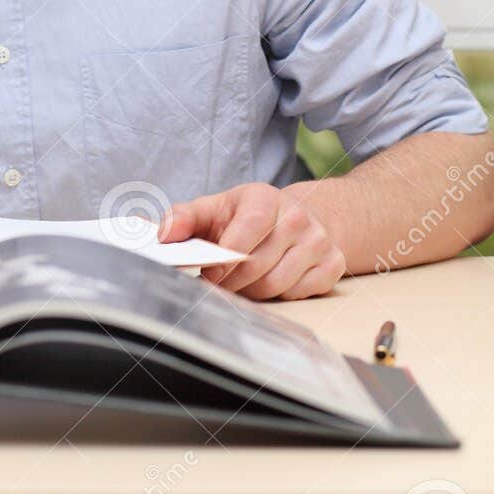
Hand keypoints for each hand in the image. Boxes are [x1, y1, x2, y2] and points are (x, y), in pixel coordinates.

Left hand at [158, 182, 346, 300]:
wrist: (296, 216)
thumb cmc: (246, 216)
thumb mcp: (214, 209)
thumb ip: (184, 218)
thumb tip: (161, 234)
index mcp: (264, 197)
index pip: (244, 234)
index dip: (222, 261)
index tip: (207, 274)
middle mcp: (297, 217)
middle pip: (257, 267)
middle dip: (231, 282)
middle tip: (218, 283)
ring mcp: (319, 241)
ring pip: (276, 285)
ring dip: (252, 291)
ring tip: (241, 281)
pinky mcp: (333, 264)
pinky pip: (298, 295)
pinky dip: (279, 296)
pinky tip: (269, 280)